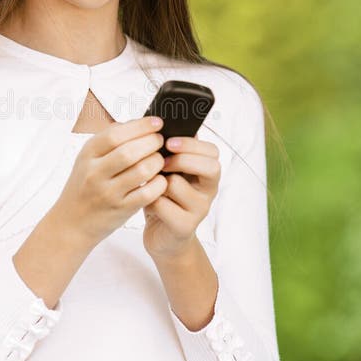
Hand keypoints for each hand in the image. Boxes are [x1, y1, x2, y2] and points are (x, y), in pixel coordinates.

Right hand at [53, 117, 167, 246]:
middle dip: (152, 142)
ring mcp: (108, 193)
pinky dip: (159, 183)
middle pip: (130, 151)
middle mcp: (95, 173)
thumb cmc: (84, 186)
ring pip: (142, 171)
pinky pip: (147, 193)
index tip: (156, 122)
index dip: (140, 126)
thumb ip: (109, 139)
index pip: (116, 134)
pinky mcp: (121, 210)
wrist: (71, 222)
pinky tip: (159, 179)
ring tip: (159, 159)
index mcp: (88, 155)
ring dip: (157, 161)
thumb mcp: (87, 159)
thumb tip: (138, 123)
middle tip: (160, 140)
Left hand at [142, 136, 220, 260]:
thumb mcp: (169, 172)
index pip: (212, 151)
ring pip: (177, 184)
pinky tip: (148, 205)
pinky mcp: (185, 226)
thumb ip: (171, 153)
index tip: (168, 142)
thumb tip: (161, 124)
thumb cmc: (164, 198)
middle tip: (162, 163)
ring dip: (158, 183)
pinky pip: (163, 205)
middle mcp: (209, 190)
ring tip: (152, 187)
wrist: (162, 236)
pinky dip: (150, 202)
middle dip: (182, 159)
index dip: (191, 144)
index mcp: (206, 173)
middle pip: (209, 167)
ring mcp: (200, 210)